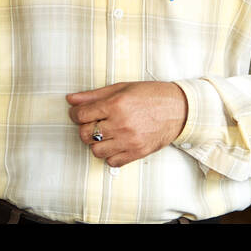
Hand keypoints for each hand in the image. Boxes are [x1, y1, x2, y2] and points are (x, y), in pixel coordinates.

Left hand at [67, 81, 188, 167]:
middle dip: (84, 128)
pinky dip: (110, 155)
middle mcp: (121, 124)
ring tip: (106, 133)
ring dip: (96, 143)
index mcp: (116, 104)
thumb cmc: (151, 95)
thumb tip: (71, 99)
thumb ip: (94, 95)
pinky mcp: (137, 153)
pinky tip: (116, 143)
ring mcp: (129, 141)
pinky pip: (112, 162)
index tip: (78, 113)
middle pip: (85, 134)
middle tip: (93, 122)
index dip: (76, 114)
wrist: (179, 109)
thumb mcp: (122, 88)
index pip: (81, 115)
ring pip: (96, 151)